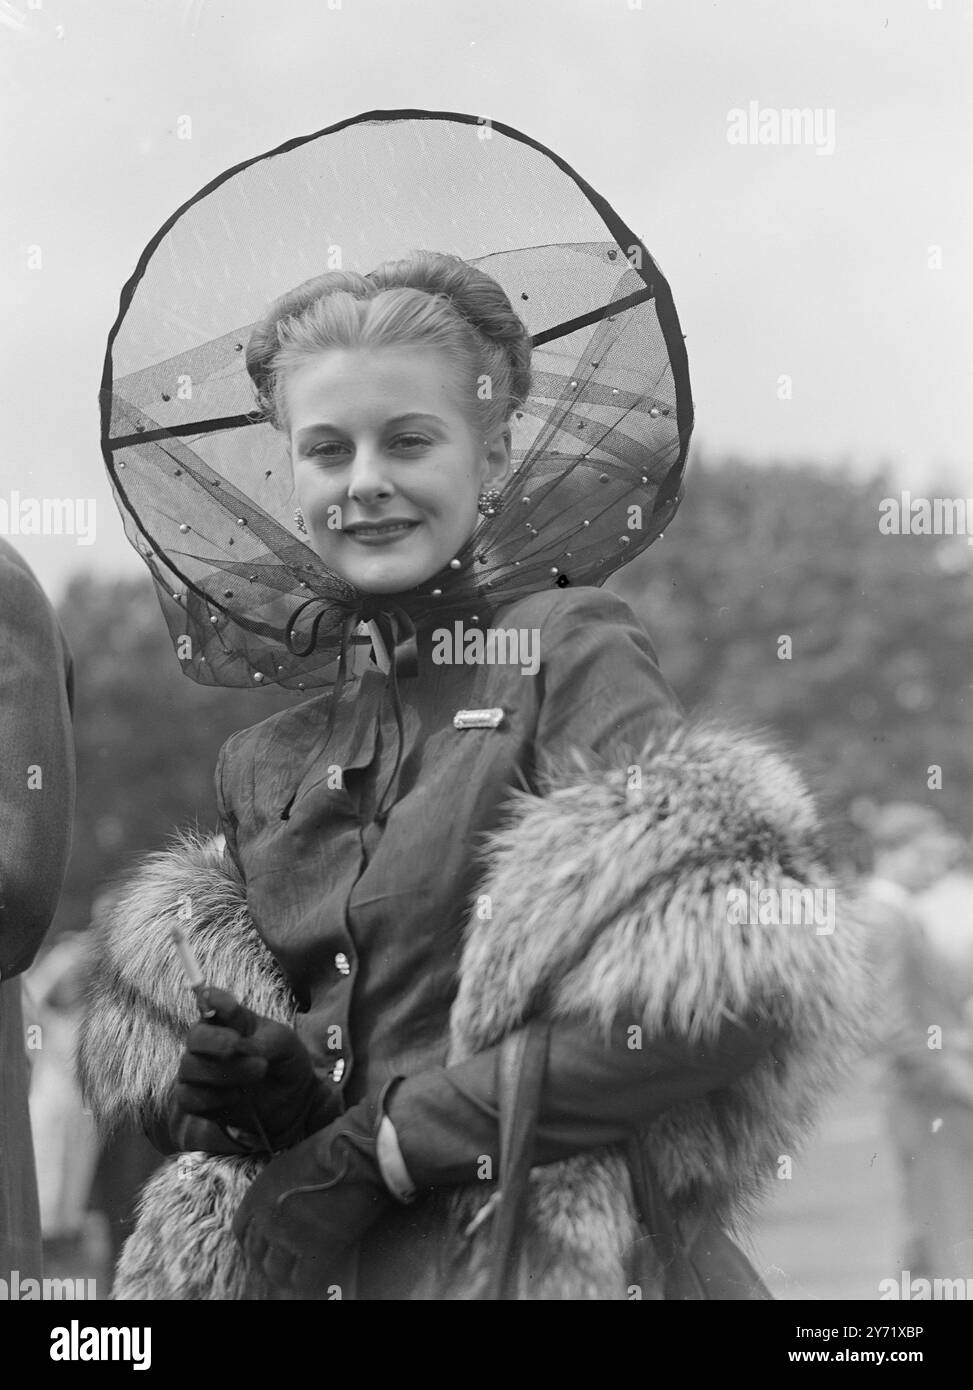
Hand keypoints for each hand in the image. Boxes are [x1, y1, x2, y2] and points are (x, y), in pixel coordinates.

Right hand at [175, 987, 338, 1149]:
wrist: (291, 1100)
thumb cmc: (284, 1061)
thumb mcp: (284, 1043)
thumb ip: (263, 1041)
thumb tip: (241, 1048)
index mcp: (229, 1019)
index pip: (209, 1000)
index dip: (213, 999)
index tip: (230, 1006)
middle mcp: (208, 1042)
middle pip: (194, 1036)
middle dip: (215, 1041)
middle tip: (237, 1046)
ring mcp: (198, 1071)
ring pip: (189, 1068)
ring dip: (223, 1072)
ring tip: (258, 1072)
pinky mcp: (195, 1100)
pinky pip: (187, 1098)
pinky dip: (211, 1099)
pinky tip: (236, 1097)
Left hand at [232, 1087, 395, 1294]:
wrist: (354, 1157)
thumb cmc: (328, 1149)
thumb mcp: (289, 1163)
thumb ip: (277, 1188)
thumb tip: (281, 1203)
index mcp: (257, 1195)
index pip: (240, 1230)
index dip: (250, 1240)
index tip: (259, 1245)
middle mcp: (266, 1220)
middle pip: (255, 1254)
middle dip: (264, 1259)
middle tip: (276, 1262)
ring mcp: (288, 1238)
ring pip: (274, 1271)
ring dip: (281, 1272)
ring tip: (291, 1272)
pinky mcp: (315, 1252)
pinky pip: (301, 1279)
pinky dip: (303, 1280)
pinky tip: (310, 1274)